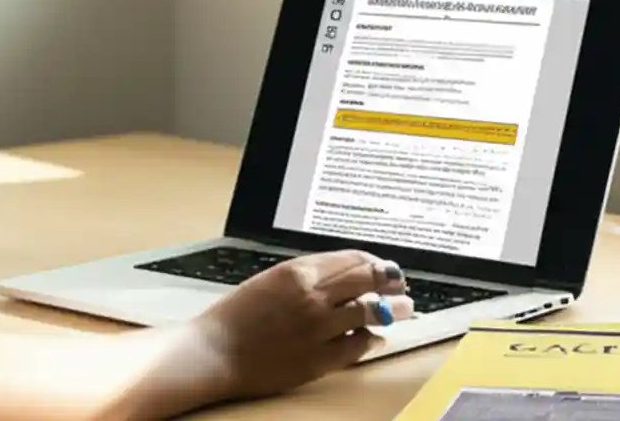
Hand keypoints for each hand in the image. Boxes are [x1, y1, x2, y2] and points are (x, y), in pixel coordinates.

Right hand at [191, 250, 413, 399]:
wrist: (215, 352)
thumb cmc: (237, 315)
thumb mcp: (272, 280)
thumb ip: (308, 276)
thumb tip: (346, 276)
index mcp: (299, 272)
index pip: (353, 260)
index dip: (375, 262)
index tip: (384, 267)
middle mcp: (313, 297)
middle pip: (368, 282)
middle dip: (391, 282)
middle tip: (402, 285)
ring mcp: (318, 329)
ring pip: (371, 313)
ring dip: (392, 310)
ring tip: (404, 309)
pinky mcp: (319, 360)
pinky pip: (358, 346)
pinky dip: (371, 340)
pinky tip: (375, 338)